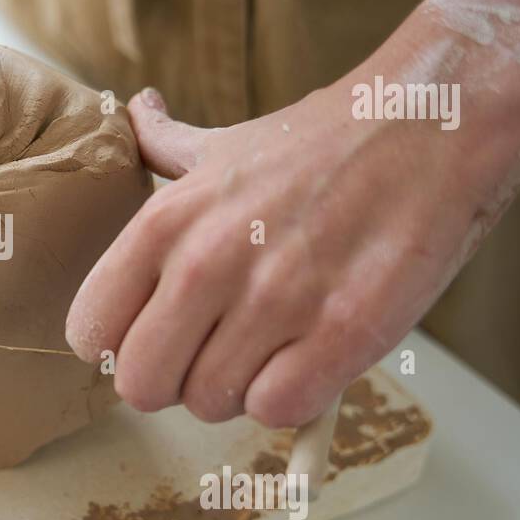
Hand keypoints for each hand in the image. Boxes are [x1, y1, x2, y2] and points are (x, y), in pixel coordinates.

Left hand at [66, 84, 495, 427]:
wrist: (430, 126)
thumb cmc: (322, 143)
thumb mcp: (223, 142)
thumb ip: (163, 142)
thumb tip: (136, 108)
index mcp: (162, 223)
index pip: (90, 334)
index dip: (124, 347)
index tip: (159, 336)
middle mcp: (206, 263)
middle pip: (142, 387)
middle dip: (175, 383)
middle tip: (216, 353)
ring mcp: (274, 300)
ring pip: (212, 405)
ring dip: (241, 388)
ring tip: (276, 342)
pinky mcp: (343, 332)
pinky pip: (278, 411)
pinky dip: (293, 398)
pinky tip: (312, 358)